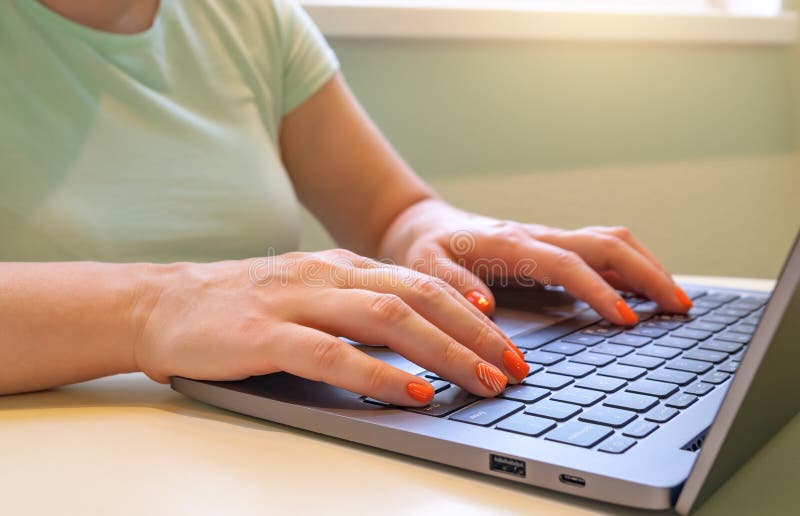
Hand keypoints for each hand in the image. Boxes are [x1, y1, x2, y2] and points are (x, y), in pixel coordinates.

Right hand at [134, 250, 529, 405]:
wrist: (163, 303)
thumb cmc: (241, 306)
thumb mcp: (309, 293)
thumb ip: (356, 306)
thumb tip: (417, 339)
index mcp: (342, 265)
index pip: (423, 282)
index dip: (471, 311)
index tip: (507, 340)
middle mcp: (328, 275)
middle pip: (420, 296)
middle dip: (476, 332)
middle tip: (515, 366)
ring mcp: (298, 301)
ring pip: (388, 318)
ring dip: (444, 351)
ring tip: (482, 381)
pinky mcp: (267, 334)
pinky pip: (335, 354)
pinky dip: (380, 374)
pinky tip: (413, 392)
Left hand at [378, 199, 692, 324]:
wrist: (421, 228)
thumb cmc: (422, 250)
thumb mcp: (423, 269)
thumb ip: (451, 285)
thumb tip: (484, 304)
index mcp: (510, 244)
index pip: (567, 264)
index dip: (599, 291)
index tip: (627, 319)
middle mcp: (536, 237)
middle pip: (606, 245)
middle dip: (648, 274)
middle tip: (681, 308)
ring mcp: (547, 239)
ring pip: (610, 242)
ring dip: (647, 267)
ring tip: (677, 300)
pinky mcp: (550, 247)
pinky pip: (600, 250)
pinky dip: (630, 266)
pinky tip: (644, 289)